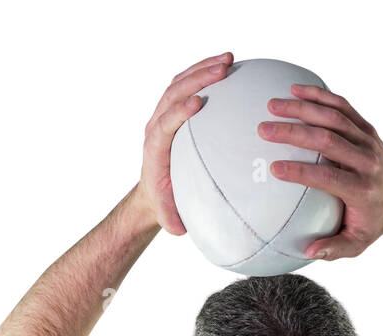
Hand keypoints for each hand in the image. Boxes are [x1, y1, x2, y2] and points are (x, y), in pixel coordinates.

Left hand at [135, 52, 233, 234]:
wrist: (153, 191)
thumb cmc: (166, 203)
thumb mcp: (168, 216)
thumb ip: (172, 221)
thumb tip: (182, 229)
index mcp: (155, 150)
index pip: (164, 125)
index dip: (178, 112)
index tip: (197, 103)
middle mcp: (156, 126)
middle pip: (173, 93)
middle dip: (197, 79)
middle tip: (223, 69)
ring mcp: (163, 115)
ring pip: (180, 83)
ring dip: (203, 68)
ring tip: (229, 59)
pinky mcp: (174, 110)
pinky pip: (187, 84)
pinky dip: (204, 71)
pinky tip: (227, 65)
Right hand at [259, 85, 382, 260]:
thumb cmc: (372, 224)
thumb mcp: (357, 243)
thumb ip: (334, 249)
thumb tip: (308, 253)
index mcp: (361, 189)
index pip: (328, 176)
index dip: (301, 171)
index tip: (274, 168)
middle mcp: (367, 161)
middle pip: (328, 140)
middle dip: (294, 132)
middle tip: (264, 128)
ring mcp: (368, 140)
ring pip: (335, 117)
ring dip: (302, 108)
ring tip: (272, 104)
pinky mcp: (367, 128)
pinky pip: (343, 107)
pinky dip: (320, 95)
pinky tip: (294, 89)